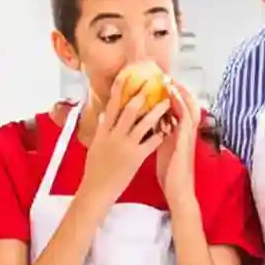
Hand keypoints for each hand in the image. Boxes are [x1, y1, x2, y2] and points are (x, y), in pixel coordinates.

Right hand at [79, 75, 170, 203]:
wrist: (97, 189)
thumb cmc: (95, 169)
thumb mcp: (95, 146)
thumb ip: (101, 129)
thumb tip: (104, 114)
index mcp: (103, 132)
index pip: (111, 106)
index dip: (119, 89)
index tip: (126, 75)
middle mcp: (114, 136)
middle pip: (128, 110)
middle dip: (140, 95)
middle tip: (151, 83)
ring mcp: (126, 146)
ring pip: (142, 124)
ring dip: (156, 111)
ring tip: (166, 102)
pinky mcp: (136, 158)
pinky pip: (151, 143)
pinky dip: (160, 134)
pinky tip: (169, 128)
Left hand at [156, 80, 199, 203]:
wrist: (179, 192)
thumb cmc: (171, 175)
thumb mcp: (164, 150)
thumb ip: (159, 136)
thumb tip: (150, 126)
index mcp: (179, 134)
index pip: (179, 109)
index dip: (174, 95)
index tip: (163, 83)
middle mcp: (186, 132)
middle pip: (187, 104)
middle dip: (178, 90)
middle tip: (167, 76)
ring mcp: (188, 136)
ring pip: (188, 108)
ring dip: (180, 93)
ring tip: (171, 79)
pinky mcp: (186, 141)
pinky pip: (185, 118)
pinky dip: (180, 105)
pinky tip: (173, 95)